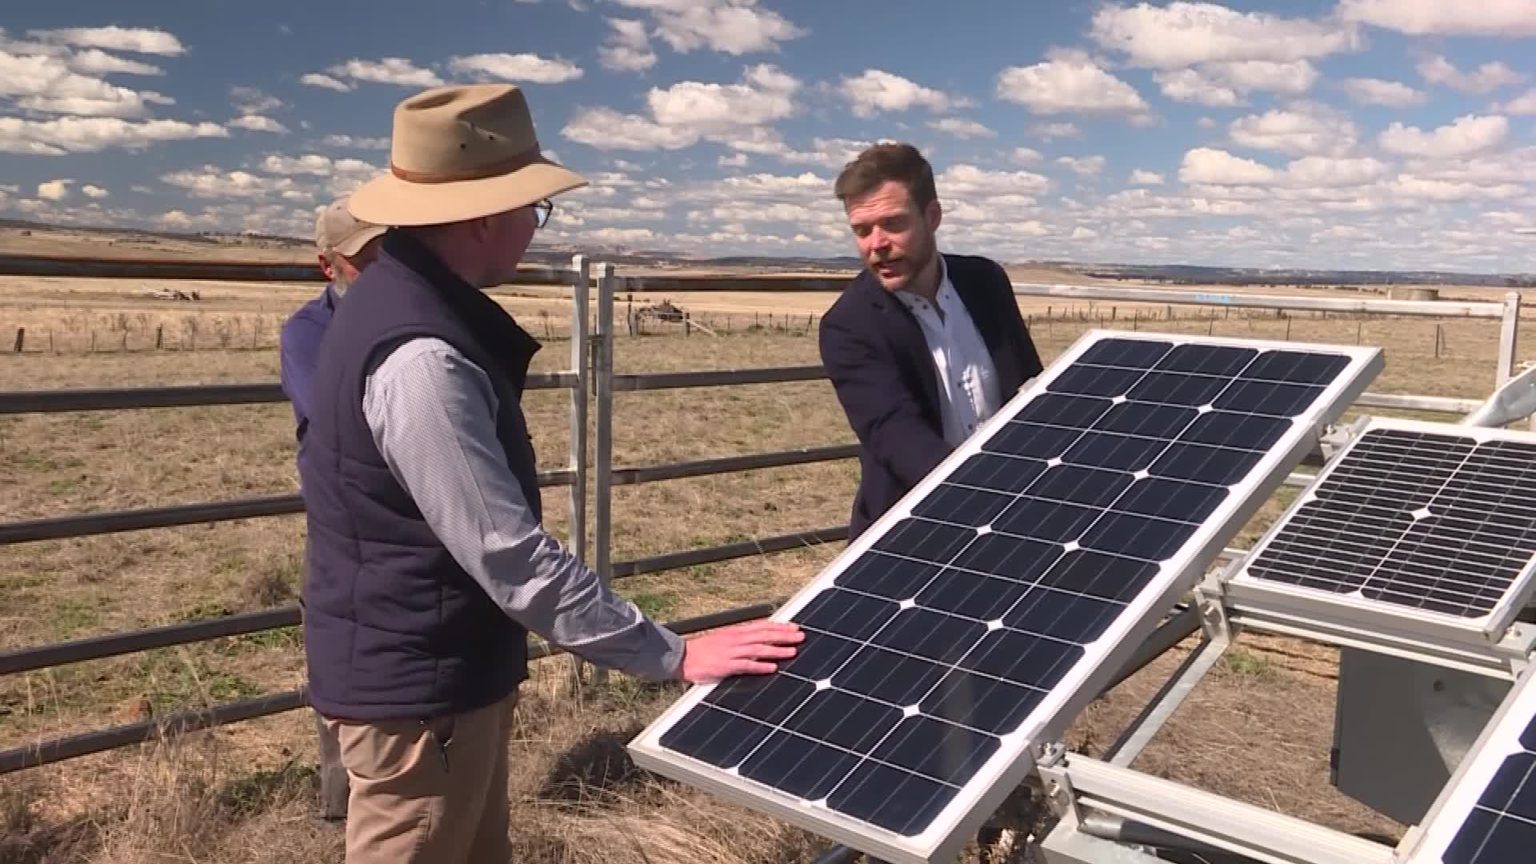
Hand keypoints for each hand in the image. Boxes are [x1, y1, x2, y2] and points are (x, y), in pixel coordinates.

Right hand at [679, 621, 803, 683]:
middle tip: (801, 637)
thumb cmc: (702, 651)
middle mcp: (735, 639)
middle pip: (764, 635)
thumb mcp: (723, 639)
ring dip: (777, 650)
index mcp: (735, 632)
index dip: (779, 626)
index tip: (794, 627)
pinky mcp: (725, 666)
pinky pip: (746, 665)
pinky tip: (773, 668)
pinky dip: (760, 666)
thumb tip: (758, 642)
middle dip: (784, 635)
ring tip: (792, 651)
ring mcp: (731, 652)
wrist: (682, 657)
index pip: (762, 626)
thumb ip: (740, 640)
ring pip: (758, 648)